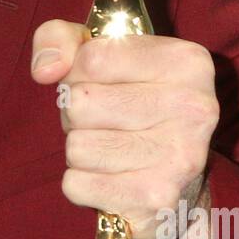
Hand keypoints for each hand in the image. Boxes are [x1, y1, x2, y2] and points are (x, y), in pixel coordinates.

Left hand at [31, 19, 219, 238]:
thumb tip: (45, 70)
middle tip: (105, 123)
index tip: (99, 84)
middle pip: (81, 103)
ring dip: (81, 150)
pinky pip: (76, 184)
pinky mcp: (156, 198)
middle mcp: (193, 107)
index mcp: (187, 61)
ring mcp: (179, 156)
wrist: (178, 188)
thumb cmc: (131, 107)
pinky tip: (112, 179)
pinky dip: (82, 184)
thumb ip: (59, 39)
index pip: (91, 59)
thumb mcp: (100, 56)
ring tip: (111, 150)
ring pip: (77, 146)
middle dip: (77, 115)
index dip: (77, 74)